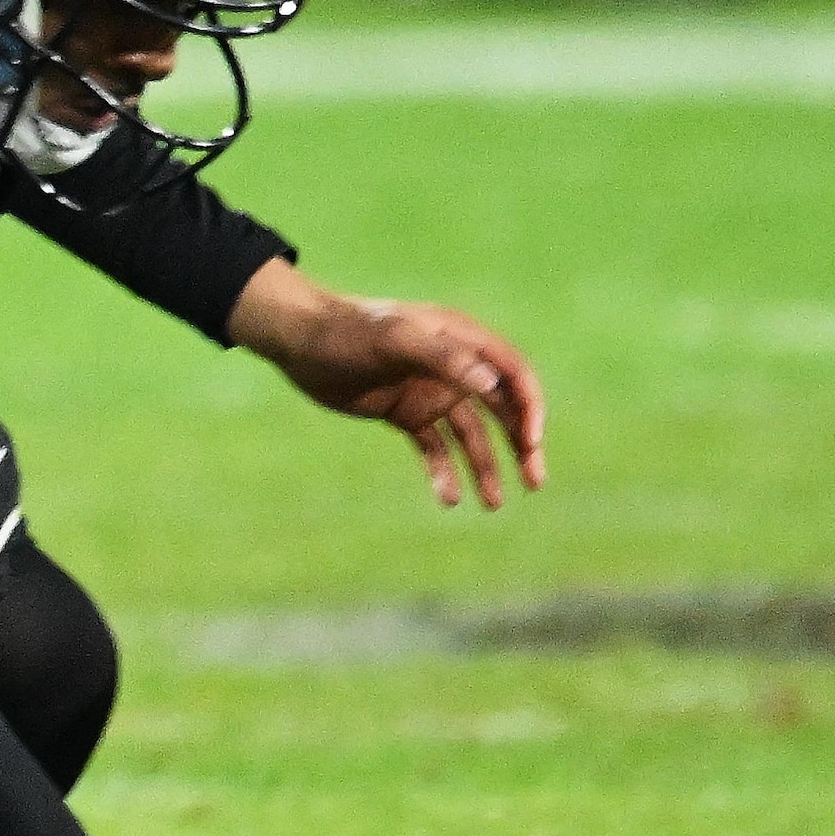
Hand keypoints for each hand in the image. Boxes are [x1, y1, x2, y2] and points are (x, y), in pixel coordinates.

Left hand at [237, 274, 547, 511]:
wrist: (298, 341)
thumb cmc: (348, 331)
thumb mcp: (395, 339)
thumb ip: (443, 358)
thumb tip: (491, 386)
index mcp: (460, 339)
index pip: (512, 373)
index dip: (529, 406)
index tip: (532, 442)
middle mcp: (452, 367)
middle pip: (502, 409)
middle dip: (522, 444)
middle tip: (535, 481)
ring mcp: (429, 392)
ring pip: (471, 435)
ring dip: (486, 467)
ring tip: (493, 504)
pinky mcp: (405, 413)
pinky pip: (434, 447)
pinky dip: (443, 472)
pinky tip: (449, 499)